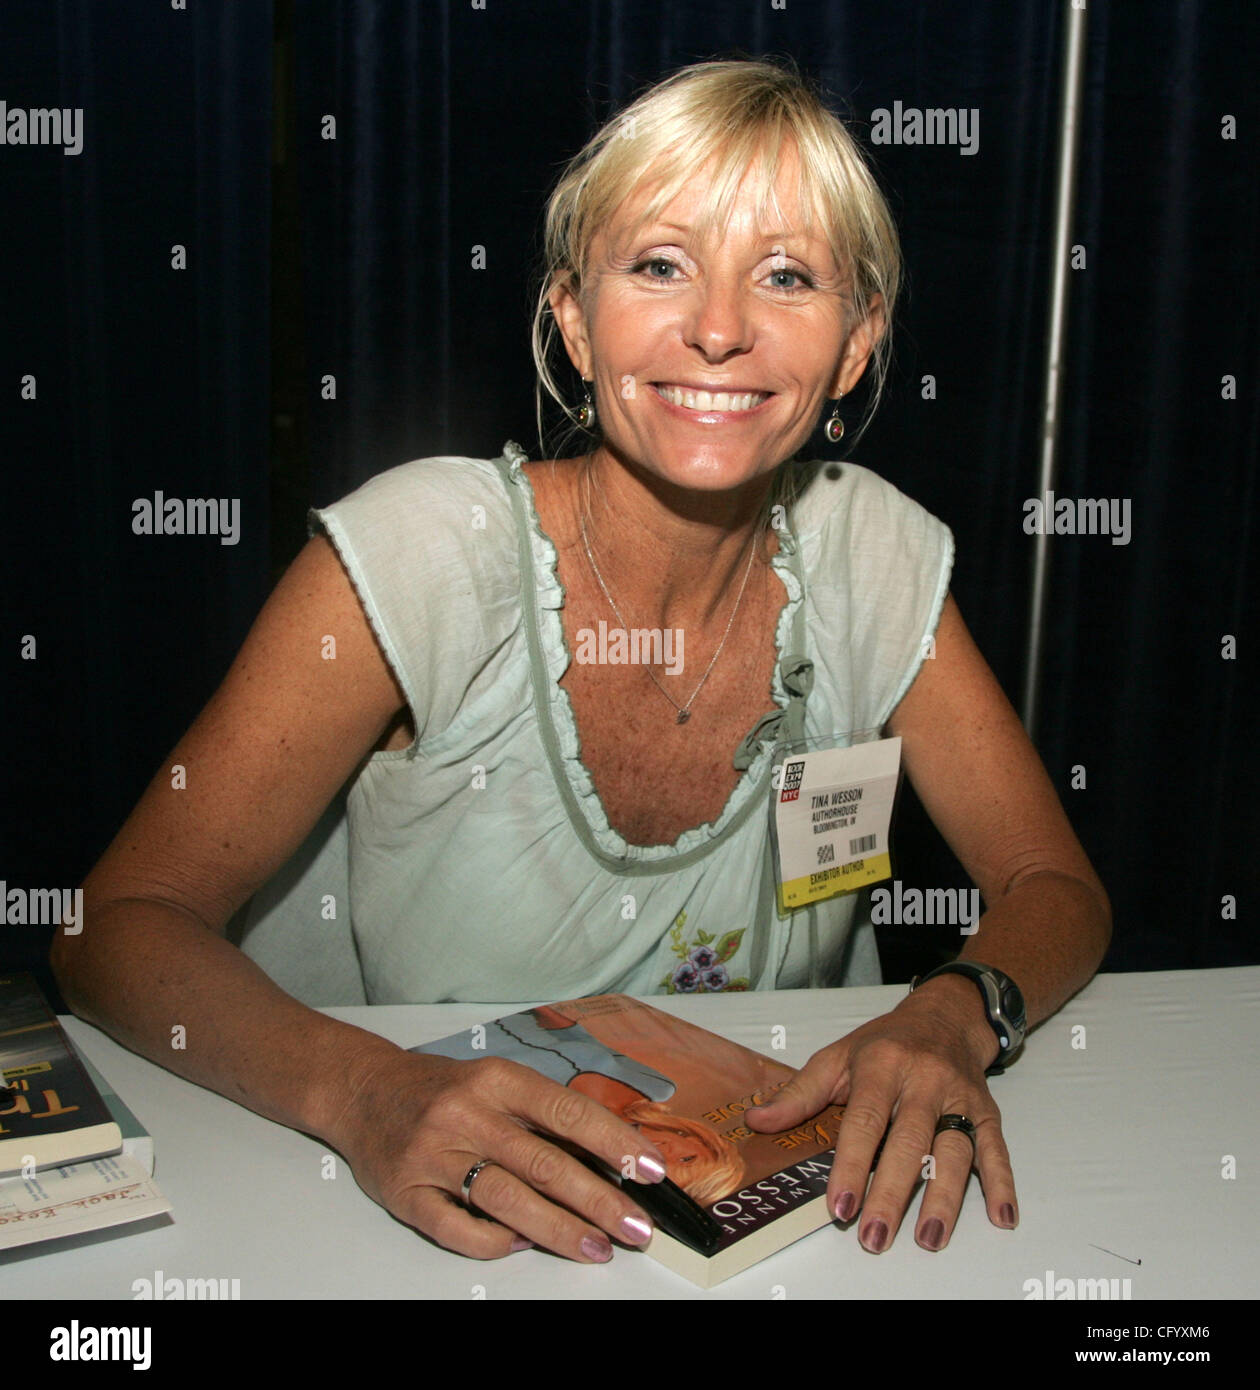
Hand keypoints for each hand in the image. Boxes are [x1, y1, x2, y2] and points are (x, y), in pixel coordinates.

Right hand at [323, 1046, 667, 1261]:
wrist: (363, 1090)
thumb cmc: (443, 1090)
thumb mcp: (495, 1081)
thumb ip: (543, 1114)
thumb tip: (610, 1156)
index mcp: (496, 1080)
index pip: (567, 1112)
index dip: (614, 1142)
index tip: (651, 1169)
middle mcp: (467, 1114)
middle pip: (544, 1163)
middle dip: (599, 1200)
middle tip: (635, 1228)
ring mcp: (435, 1155)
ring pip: (508, 1200)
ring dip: (560, 1229)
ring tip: (596, 1248)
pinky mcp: (407, 1192)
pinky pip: (458, 1229)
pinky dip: (496, 1241)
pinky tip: (523, 1244)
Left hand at [745, 988, 1017, 1252]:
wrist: (946, 1015)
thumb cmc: (886, 1042)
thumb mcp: (838, 1056)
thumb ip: (800, 1093)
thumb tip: (757, 1121)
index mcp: (881, 1066)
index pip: (864, 1120)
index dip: (851, 1165)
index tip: (840, 1205)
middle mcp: (923, 1080)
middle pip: (909, 1141)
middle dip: (892, 1192)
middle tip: (876, 1237)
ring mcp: (958, 1096)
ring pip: (954, 1149)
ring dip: (944, 1197)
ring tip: (930, 1237)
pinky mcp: (986, 1111)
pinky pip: (996, 1148)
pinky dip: (1001, 1183)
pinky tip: (1001, 1216)